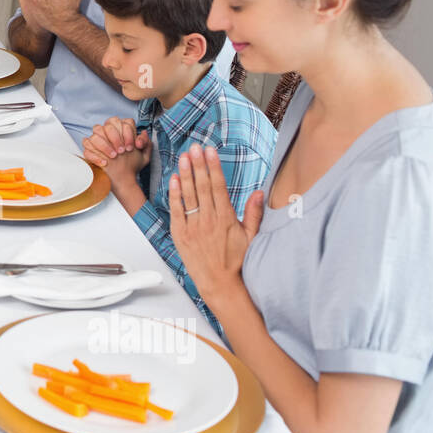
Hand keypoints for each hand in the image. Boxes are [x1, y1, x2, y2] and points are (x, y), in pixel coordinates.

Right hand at [81, 117, 150, 188]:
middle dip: (116, 138)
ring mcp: (98, 140)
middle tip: (122, 151)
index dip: (128, 133)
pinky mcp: (89, 149)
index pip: (124, 122)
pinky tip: (104, 162)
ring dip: (105, 145)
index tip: (131, 146)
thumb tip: (143, 133)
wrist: (122, 179)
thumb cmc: (131, 166)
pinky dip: (95, 155)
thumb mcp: (144, 156)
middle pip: (109, 125)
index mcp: (123, 131)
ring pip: (96, 133)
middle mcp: (109, 133)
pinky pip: (87, 145)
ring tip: (113, 156)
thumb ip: (146, 143)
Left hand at [168, 144, 263, 309]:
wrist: (221, 285)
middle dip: (198, 164)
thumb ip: (254, 213)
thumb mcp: (252, 237)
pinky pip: (176, 211)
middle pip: (202, 186)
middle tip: (194, 147)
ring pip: (188, 195)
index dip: (213, 167)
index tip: (210, 152)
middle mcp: (208, 220)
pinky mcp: (180, 235)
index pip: (218, 186)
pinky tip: (173, 180)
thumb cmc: (237, 262)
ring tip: (183, 157)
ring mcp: (192, 227)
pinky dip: (174, 195)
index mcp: (225, 219)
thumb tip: (259, 192)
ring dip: (185, 174)